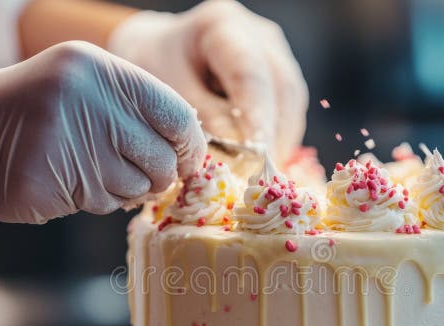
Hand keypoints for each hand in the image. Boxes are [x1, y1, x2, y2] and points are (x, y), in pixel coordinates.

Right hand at [0, 41, 205, 223]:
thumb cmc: (33, 115)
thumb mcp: (85, 91)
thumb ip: (135, 112)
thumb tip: (191, 151)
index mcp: (99, 70)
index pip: (175, 116)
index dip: (189, 147)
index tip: (186, 162)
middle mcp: (83, 100)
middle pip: (160, 159)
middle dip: (158, 178)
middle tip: (141, 178)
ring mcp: (62, 141)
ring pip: (133, 188)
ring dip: (123, 191)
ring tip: (91, 174)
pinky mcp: (44, 181)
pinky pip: (99, 205)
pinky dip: (93, 202)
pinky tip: (67, 183)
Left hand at [109, 0, 307, 162]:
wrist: (151, 53)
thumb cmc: (153, 70)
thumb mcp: (166, 94)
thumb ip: (203, 121)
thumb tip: (240, 158)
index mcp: (223, 27)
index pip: (250, 75)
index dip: (259, 120)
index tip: (261, 158)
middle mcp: (258, 37)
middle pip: (283, 88)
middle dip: (276, 137)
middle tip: (266, 181)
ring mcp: (273, 55)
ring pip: (292, 102)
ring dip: (281, 142)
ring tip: (266, 179)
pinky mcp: (277, 78)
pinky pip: (287, 111)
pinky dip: (278, 139)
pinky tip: (264, 166)